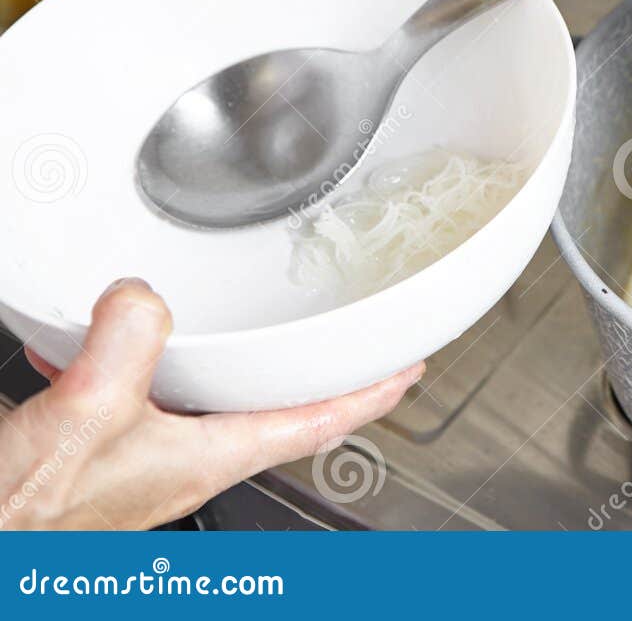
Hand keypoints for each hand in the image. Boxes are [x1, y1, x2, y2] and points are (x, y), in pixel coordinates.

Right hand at [0, 279, 419, 529]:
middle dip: (312, 374)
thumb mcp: (86, 412)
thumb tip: (145, 297)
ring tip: (250, 332)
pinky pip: (144, 399)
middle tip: (351, 345)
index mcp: (208, 459)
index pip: (318, 423)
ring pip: (209, 402)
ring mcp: (144, 462)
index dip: (372, 393)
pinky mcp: (101, 456)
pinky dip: (140, 365)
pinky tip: (103, 342)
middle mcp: (184, 464)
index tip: (412, 370)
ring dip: (231, 365)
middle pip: (275, 411)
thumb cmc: (24, 515)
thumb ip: (127, 344)